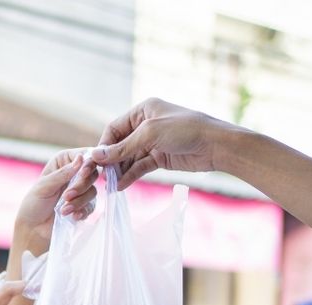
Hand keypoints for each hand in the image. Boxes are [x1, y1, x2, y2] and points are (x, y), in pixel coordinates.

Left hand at [15, 149, 98, 258]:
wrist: (33, 229)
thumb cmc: (33, 204)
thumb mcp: (44, 186)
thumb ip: (62, 173)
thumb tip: (81, 159)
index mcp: (63, 162)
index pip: (84, 155)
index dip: (88, 163)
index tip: (83, 173)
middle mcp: (74, 173)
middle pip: (92, 173)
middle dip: (81, 186)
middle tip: (66, 197)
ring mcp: (80, 190)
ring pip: (92, 190)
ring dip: (79, 201)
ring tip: (63, 210)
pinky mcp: (83, 205)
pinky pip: (91, 206)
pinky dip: (82, 211)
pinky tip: (72, 216)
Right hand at [75, 98, 232, 191]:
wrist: (216, 146)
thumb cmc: (185, 130)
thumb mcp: (150, 134)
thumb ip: (122, 147)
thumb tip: (96, 156)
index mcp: (142, 110)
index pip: (114, 128)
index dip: (104, 145)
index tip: (95, 162)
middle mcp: (146, 125)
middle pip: (120, 144)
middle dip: (111, 160)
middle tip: (101, 176)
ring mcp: (153, 143)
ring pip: (129, 158)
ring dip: (120, 170)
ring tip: (110, 184)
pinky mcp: (160, 158)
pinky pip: (140, 167)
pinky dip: (130, 176)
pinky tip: (121, 186)